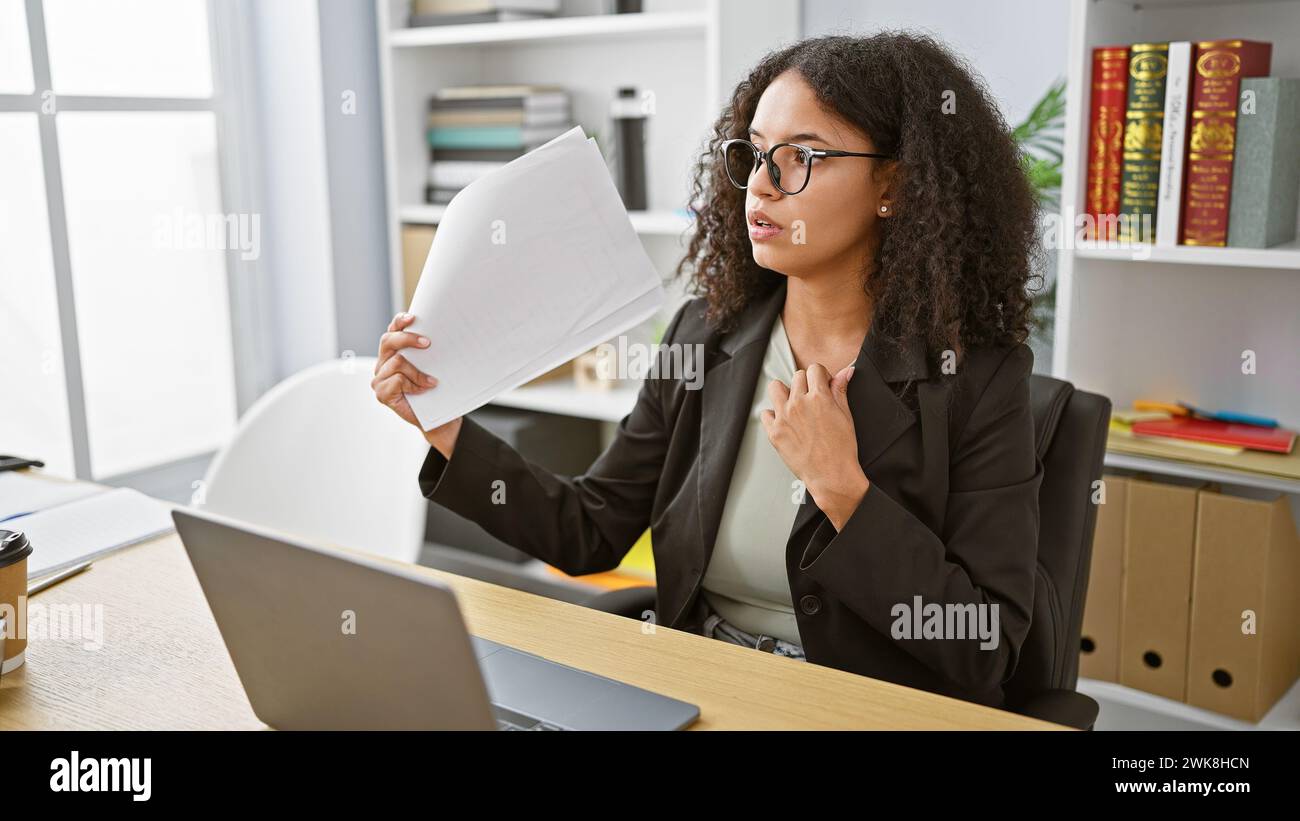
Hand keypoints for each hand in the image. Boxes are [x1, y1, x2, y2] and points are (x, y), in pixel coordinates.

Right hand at [372, 312, 462, 458]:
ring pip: (397, 362)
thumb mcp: (432, 365)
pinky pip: (397, 380)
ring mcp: (379, 379)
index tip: (412, 318)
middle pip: (388, 341)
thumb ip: (426, 351)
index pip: (392, 330)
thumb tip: (441, 330)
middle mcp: (383, 363)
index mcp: (393, 353)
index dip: (399, 321)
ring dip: (417, 372)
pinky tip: (422, 391)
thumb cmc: (435, 391)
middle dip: (408, 339)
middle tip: (427, 343)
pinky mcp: (381, 393)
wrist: (438, 418)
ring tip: (430, 381)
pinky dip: (413, 385)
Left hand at [760, 363, 869, 530]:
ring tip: (794, 404)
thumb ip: (841, 390)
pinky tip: (785, 422)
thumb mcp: (846, 416)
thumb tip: (846, 372)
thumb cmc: (841, 450)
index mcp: (819, 398)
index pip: (814, 369)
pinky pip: (765, 413)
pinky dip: (773, 415)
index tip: (822, 385)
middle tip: (811, 398)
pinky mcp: (774, 432)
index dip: (821, 376)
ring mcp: (784, 417)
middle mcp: (799, 404)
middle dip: (806, 383)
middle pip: (797, 376)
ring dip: (785, 392)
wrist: (831, 476)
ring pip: (775, 387)